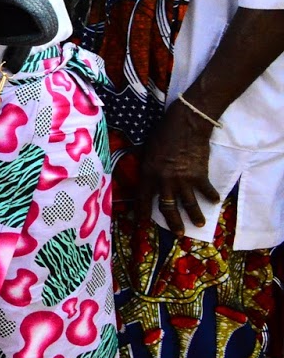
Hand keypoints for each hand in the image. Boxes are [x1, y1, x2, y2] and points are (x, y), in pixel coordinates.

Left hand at [142, 98, 219, 232]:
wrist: (185, 125)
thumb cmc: (162, 134)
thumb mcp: (146, 150)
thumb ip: (147, 166)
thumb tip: (146, 177)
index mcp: (148, 174)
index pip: (143, 198)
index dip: (143, 212)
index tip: (143, 222)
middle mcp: (164, 181)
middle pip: (168, 207)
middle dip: (173, 222)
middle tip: (178, 233)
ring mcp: (183, 180)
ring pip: (189, 204)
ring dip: (195, 215)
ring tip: (199, 224)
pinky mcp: (200, 176)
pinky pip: (206, 191)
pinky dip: (211, 196)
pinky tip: (214, 200)